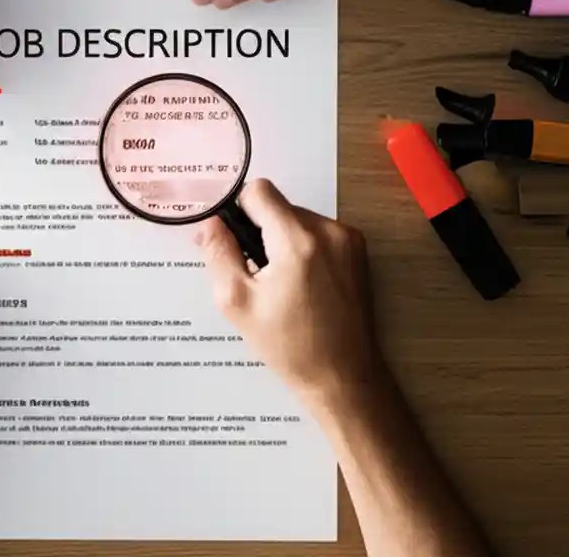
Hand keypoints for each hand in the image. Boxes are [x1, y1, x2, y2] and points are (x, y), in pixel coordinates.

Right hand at [193, 180, 377, 402]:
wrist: (343, 376)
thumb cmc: (289, 346)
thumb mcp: (237, 303)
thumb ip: (219, 254)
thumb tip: (210, 223)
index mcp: (298, 241)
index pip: (259, 192)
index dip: (238, 212)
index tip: (234, 243)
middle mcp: (329, 231)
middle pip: (278, 207)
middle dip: (260, 232)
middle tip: (254, 275)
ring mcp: (348, 240)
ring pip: (297, 219)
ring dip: (281, 242)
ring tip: (280, 286)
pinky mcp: (357, 252)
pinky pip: (318, 233)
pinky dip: (302, 250)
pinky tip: (300, 286)